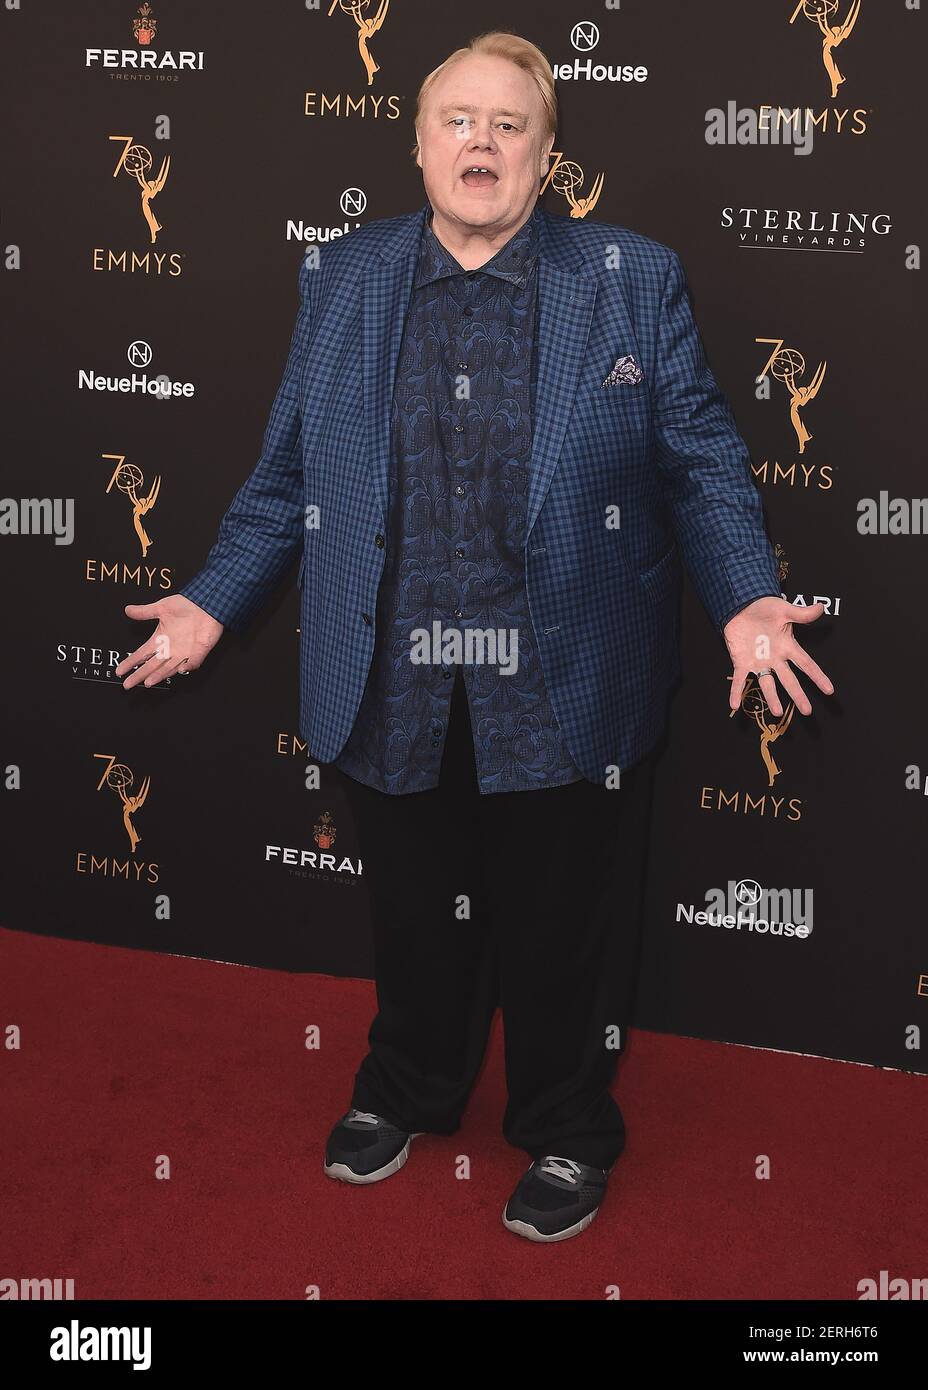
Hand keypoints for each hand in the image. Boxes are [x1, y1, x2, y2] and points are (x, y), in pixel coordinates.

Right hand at [115, 594, 223, 688]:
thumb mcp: (162, 607)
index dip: (131, 662)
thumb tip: (127, 610)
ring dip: (159, 675)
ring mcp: (185, 651)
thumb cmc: (186, 605)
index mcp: (160, 639)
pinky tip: (181, 669)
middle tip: (128, 684)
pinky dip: (188, 666)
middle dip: (140, 675)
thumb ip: (145, 612)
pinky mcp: (199, 650)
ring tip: (148, 682)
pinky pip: (194, 661)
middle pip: (152, 665)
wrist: (206, 602)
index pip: (142, 654)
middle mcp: (170, 648)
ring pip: (169, 668)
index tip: (120, 671)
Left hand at [724, 596, 833, 717]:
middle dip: (798, 695)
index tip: (829, 690)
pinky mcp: (741, 662)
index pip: (806, 664)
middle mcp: (775, 659)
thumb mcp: (785, 609)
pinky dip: (736, 692)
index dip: (818, 676)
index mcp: (787, 647)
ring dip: (771, 698)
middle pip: (789, 680)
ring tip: (776, 712)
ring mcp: (758, 662)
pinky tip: (734, 705)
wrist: (741, 605)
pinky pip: (739, 680)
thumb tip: (822, 607)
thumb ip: (802, 613)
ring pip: (767, 683)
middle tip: (807, 711)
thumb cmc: (764, 608)